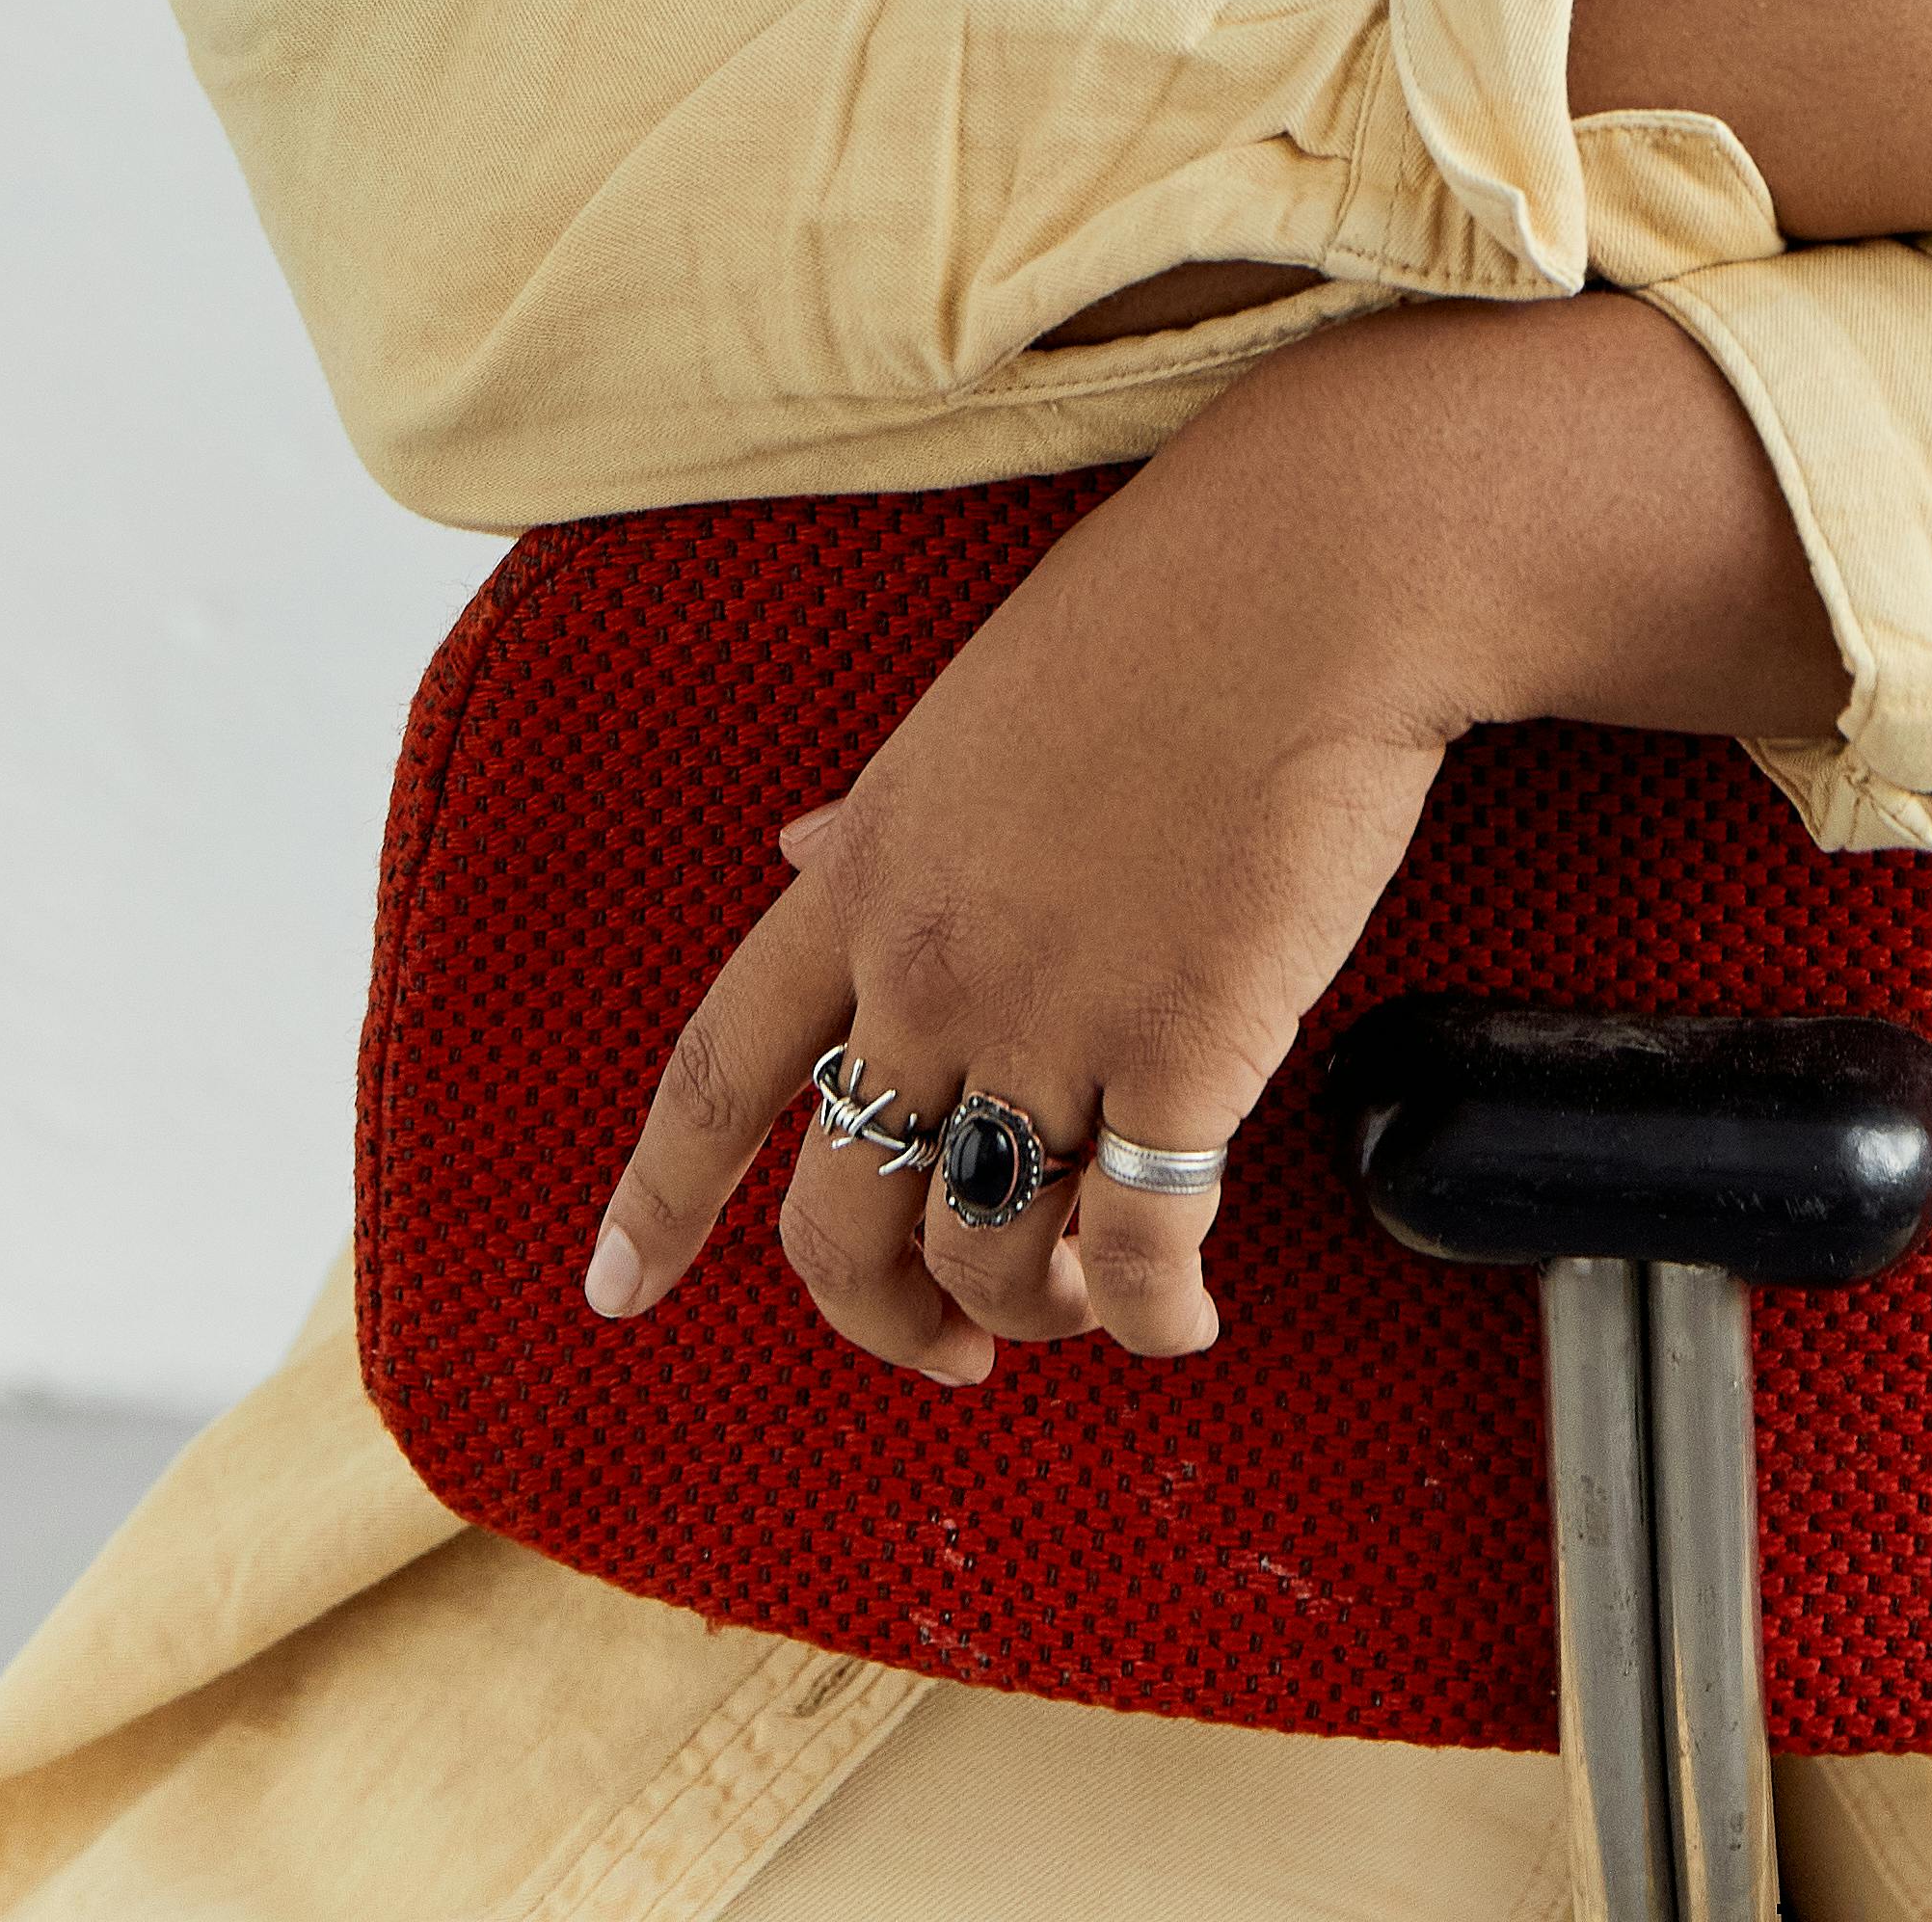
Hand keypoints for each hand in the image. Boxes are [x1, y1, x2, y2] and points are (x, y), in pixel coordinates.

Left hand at [579, 294, 1834, 1383]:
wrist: (1317, 576)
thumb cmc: (1163, 616)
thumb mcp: (971, 715)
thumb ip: (879, 820)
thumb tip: (792, 850)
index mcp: (865, 874)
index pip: (717, 1073)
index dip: (659, 1199)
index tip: (614, 1293)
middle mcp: (929, 967)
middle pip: (841, 1219)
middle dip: (881, 1318)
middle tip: (946, 1354)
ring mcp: (1050, 1017)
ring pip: (988, 1257)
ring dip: (1032, 1313)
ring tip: (1093, 1297)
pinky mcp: (1181, 1054)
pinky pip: (1136, 1254)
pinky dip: (1152, 1316)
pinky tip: (1181, 1317)